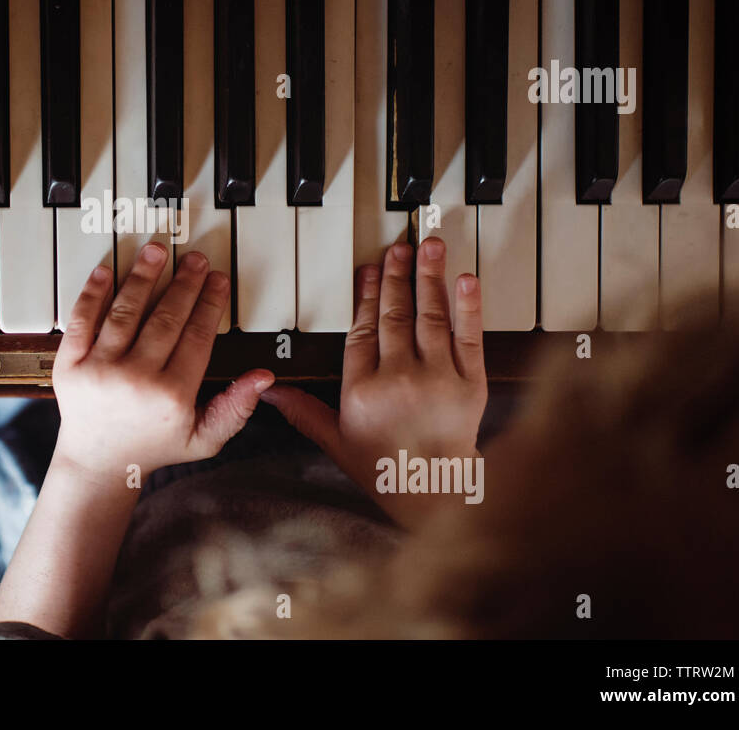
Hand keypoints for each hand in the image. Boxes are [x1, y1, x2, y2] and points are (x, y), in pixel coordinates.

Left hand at [51, 242, 273, 480]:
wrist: (98, 463)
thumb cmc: (153, 447)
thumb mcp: (204, 439)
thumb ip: (236, 408)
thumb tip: (263, 378)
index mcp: (171, 396)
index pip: (196, 337)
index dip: (209, 304)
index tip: (217, 280)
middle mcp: (135, 380)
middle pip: (165, 319)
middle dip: (183, 284)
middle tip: (194, 259)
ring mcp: (99, 370)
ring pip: (125, 312)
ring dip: (142, 277)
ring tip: (156, 251)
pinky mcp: (70, 365)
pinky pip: (82, 321)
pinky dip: (92, 294)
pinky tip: (106, 271)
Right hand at [261, 237, 486, 525]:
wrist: (436, 492)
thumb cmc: (386, 470)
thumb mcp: (336, 441)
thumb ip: (303, 411)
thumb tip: (268, 392)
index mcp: (362, 390)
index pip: (361, 331)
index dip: (366, 296)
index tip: (369, 270)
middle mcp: (398, 378)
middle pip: (393, 315)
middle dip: (395, 277)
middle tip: (396, 248)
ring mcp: (437, 378)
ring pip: (429, 316)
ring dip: (428, 277)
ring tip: (427, 247)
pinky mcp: (470, 382)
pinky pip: (468, 336)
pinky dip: (468, 306)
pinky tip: (465, 279)